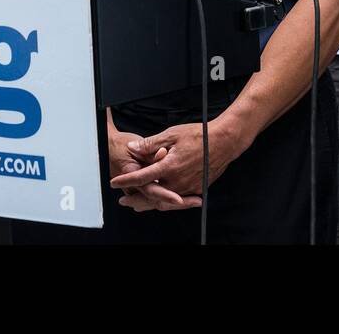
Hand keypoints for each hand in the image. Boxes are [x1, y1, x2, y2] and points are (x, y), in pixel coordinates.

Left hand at [109, 121, 242, 198]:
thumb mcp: (172, 134)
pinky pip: (177, 199)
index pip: (141, 177)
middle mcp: (177, 181)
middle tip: (123, 200)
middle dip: (135, 198)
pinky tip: (160, 199)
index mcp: (168, 167)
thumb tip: (133, 148)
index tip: (114, 182)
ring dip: (149, 203)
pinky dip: (165, 201)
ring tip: (137, 204)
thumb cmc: (200, 135)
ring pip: (164, 201)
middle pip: (150, 196)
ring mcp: (188, 187)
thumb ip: (150, 144)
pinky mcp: (196, 189)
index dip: (125, 180)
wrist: (225, 142)